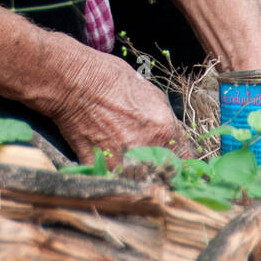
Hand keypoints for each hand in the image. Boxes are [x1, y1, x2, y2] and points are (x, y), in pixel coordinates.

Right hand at [47, 45, 195, 166]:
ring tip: (133, 165)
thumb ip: (166, 119)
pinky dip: (113, 175)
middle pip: (166, 175)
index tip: (177, 162)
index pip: (187, 160)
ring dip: (140, 177)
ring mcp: (123, 162)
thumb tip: (173, 135)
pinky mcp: (100, 167)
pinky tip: (111, 163)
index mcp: (164, 129)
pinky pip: (114, 180)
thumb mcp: (150, 92)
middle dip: (163, 171)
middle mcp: (147, 150)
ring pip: (141, 182)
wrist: (73, 81)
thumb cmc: (109, 78)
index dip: (182, 161)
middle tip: (154, 162)